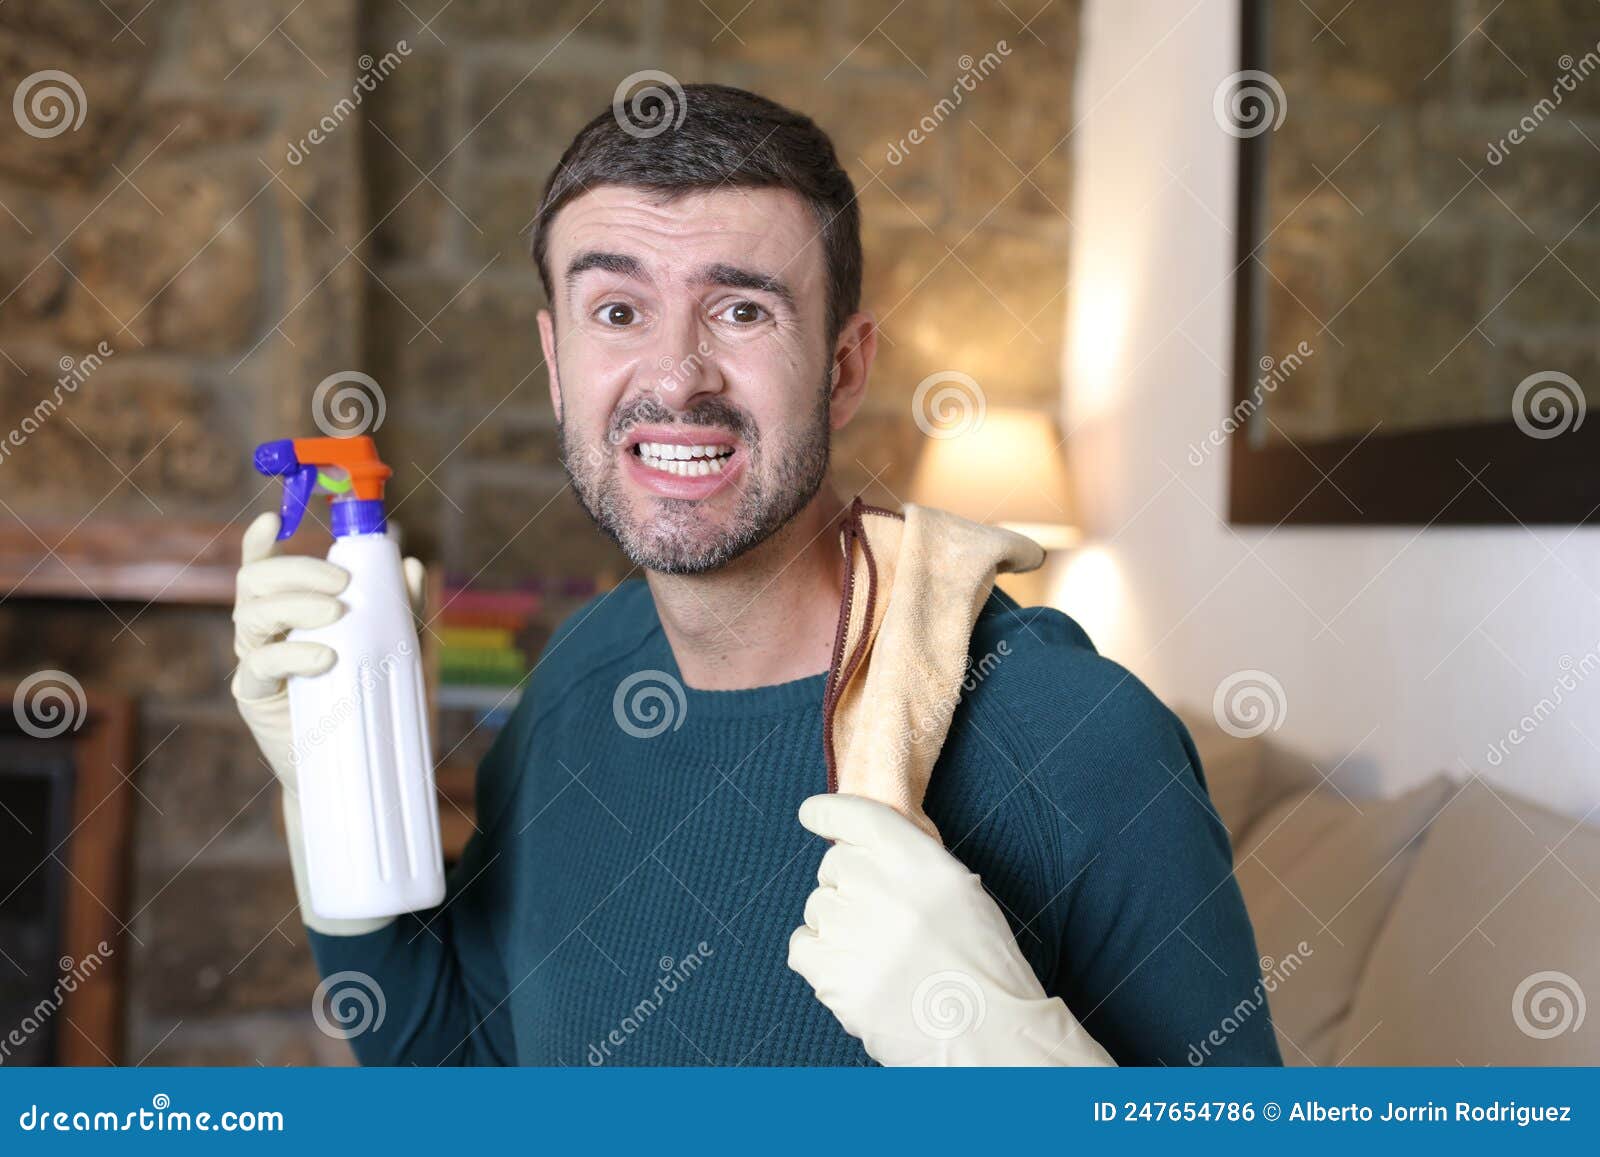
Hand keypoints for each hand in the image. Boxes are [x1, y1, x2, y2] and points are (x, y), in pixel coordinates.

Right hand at [231, 511, 425, 785]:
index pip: (264, 567)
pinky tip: (324, 657)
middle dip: (294, 571)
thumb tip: (409, 565)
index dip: (259, 542)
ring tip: (337, 614)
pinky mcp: (255, 695)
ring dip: (293, 605)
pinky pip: (259, 664)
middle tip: (340, 584)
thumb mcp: (390, 646)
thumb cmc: (366, 696)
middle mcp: (264, 630)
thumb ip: (398, 608)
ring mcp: (254, 661)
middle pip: (254, 583)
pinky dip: (292, 653)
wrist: (353, 764)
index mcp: (288, 610)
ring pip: (250, 615)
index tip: (271, 519)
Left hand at [788, 792, 1115, 1066]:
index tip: (811, 813)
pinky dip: (819, 957)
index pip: (857, 816)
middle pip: (834, 867)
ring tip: (878, 957)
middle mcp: (881, 885)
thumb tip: (863, 857)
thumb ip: (913, 866)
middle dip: (849, 888)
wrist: (989, 1037)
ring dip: (838, 926)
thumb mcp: (961, 893)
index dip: (828, 812)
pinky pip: (802, 947)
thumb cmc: (985, 968)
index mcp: (919, 859)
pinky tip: (851, 972)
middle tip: (882, 924)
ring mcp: (853, 930)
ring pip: (818, 908)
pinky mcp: (834, 976)